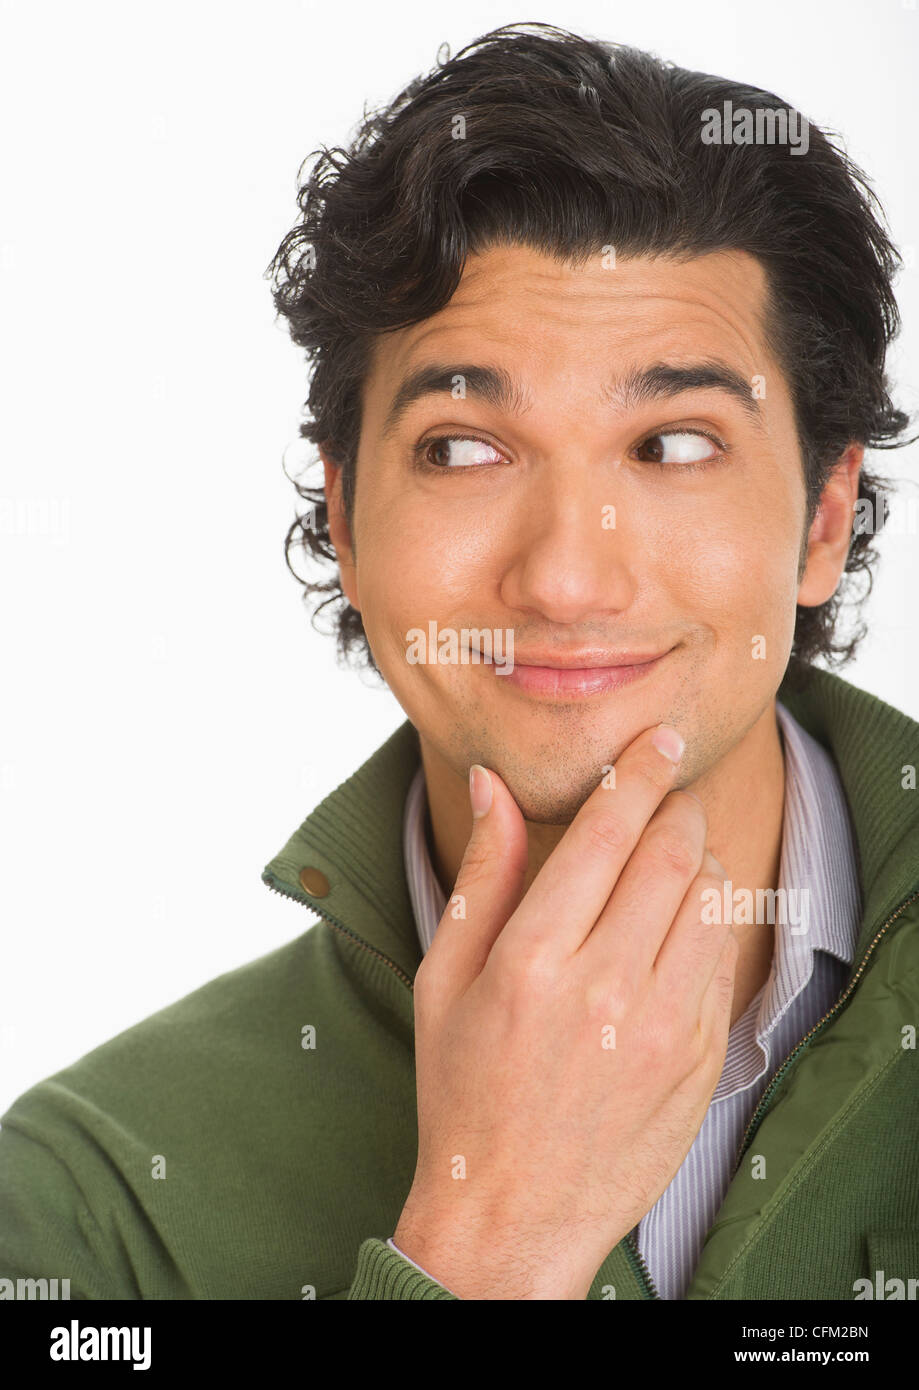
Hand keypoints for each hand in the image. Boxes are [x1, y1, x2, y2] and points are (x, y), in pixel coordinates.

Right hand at [393, 724, 736, 1298]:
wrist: (511, 1212)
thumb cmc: (463, 1089)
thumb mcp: (446, 977)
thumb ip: (483, 873)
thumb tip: (492, 784)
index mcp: (534, 961)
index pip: (607, 833)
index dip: (637, 773)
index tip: (655, 740)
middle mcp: (607, 989)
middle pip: (673, 854)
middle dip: (675, 806)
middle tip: (663, 795)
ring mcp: (662, 1028)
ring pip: (714, 899)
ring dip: (699, 859)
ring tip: (671, 859)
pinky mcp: (698, 1059)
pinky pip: (725, 958)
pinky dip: (711, 921)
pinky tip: (677, 926)